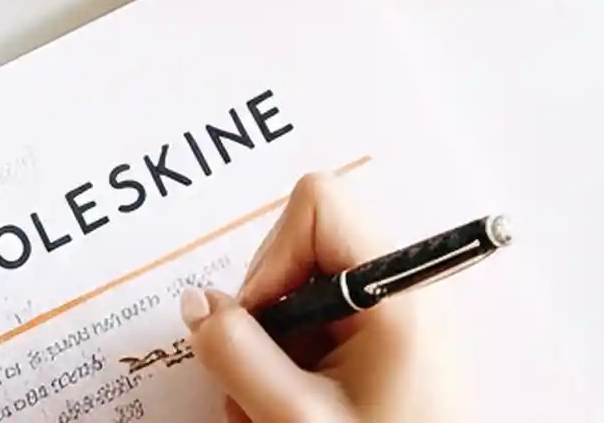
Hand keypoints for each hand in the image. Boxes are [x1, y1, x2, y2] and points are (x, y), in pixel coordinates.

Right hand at [180, 171, 460, 422]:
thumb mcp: (294, 419)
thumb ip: (235, 353)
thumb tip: (197, 304)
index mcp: (400, 291)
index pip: (318, 203)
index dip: (272, 253)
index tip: (261, 320)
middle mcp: (407, 291)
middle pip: (304, 246)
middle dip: (266, 312)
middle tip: (263, 378)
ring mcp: (401, 318)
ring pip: (303, 292)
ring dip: (273, 348)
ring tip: (278, 409)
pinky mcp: (392, 346)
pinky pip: (322, 325)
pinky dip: (294, 362)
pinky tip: (297, 410)